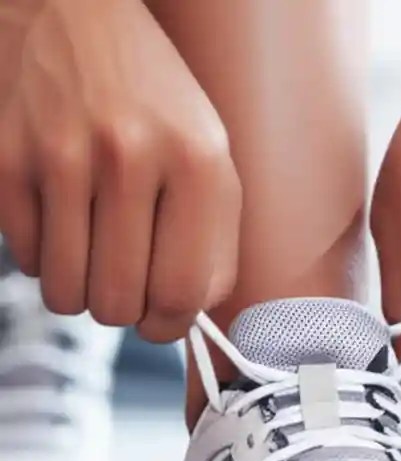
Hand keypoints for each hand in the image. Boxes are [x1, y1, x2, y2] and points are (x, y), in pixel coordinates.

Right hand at [0, 0, 239, 340]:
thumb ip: (212, 236)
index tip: (163, 319)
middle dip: (124, 310)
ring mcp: (62, 159)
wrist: (76, 21)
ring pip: (67, 292)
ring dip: (81, 290)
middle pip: (121, 302)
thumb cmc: (154, 101)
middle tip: (126, 285)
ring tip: (95, 256)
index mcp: (196, 162)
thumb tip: (191, 315)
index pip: (186, 290)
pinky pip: (26, 260)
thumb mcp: (210, 156)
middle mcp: (130, 159)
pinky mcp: (8, 162)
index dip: (172, 323)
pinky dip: (44, 256)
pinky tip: (62, 218)